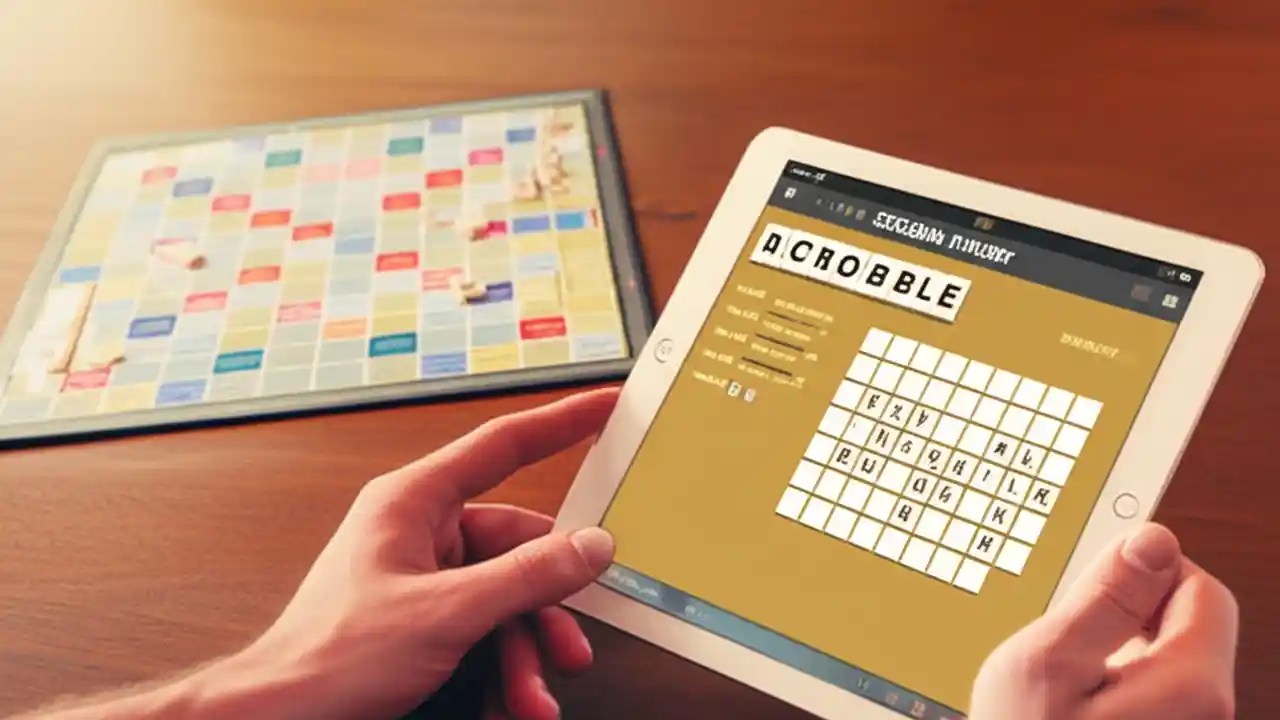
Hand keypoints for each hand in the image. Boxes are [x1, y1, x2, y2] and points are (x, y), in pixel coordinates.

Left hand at [222, 388, 620, 719]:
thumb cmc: (328, 657)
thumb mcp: (445, 614)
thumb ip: (524, 578)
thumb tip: (588, 546)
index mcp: (414, 502)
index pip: (503, 445)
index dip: (560, 422)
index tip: (604, 406)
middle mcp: (421, 531)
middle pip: (516, 546)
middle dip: (547, 603)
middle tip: (574, 639)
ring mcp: (423, 576)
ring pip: (507, 596)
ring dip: (528, 648)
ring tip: (534, 694)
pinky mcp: (424, 617)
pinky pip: (485, 627)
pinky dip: (506, 664)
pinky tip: (515, 700)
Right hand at [970, 523, 1237, 719]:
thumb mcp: (1047, 662)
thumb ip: (1104, 596)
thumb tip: (1151, 539)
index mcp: (1192, 686)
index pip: (1201, 589)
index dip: (1145, 572)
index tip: (1093, 590)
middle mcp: (1208, 719)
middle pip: (1191, 630)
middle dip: (1129, 620)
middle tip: (1066, 644)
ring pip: (1169, 669)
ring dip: (1118, 659)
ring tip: (1062, 685)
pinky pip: (1154, 703)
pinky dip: (1116, 695)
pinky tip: (1070, 712)